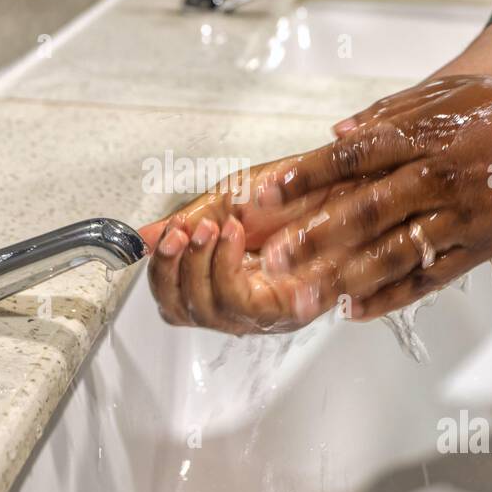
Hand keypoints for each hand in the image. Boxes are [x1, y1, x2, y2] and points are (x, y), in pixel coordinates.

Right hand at [137, 157, 361, 332]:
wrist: (349, 179)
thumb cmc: (300, 190)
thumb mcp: (231, 197)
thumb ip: (189, 220)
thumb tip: (142, 236)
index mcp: (225, 279)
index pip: (174, 299)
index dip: (160, 272)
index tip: (164, 236)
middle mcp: (242, 303)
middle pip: (182, 312)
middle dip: (171, 271)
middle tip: (182, 233)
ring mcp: (265, 309)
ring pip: (208, 311)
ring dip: (199, 266)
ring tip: (211, 228)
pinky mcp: (292, 308)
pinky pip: (241, 305)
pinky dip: (227, 269)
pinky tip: (233, 235)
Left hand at [144, 75, 491, 331]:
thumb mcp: (454, 91)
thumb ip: (392, 112)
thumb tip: (337, 131)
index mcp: (425, 137)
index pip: (352, 157)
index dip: (306, 175)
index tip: (266, 192)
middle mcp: (435, 180)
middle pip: (363, 211)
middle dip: (313, 237)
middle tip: (271, 257)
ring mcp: (457, 220)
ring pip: (390, 254)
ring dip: (342, 276)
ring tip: (303, 295)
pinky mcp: (477, 250)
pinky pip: (428, 279)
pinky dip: (391, 297)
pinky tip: (354, 311)